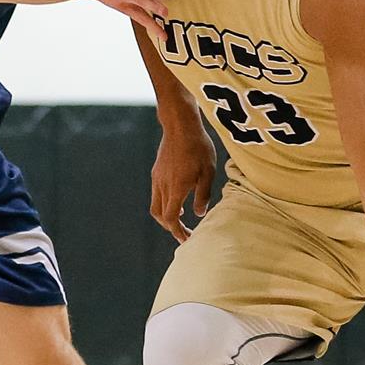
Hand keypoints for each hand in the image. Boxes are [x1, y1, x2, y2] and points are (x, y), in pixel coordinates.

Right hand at [150, 122, 216, 241]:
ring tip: (181, 217)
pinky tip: (178, 198)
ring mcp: (157, 178)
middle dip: (171, 227)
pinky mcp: (157, 171)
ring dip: (167, 215)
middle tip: (185, 233)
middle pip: (161, 215)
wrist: (180, 125)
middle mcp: (163, 186)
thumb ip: (203, 195)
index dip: (178, 232)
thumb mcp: (208, 172)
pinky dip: (166, 202)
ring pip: (156, 205)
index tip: (187, 240)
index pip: (171, 219)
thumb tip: (199, 214)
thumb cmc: (198, 147)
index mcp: (176, 189)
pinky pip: (157, 193)